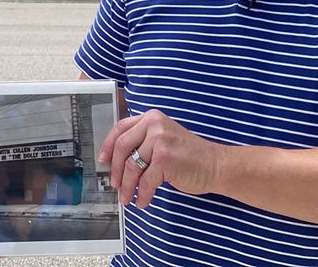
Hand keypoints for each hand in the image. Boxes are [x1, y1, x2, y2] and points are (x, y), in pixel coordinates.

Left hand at [99, 109, 222, 207]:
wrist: (215, 164)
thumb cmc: (189, 155)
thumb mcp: (164, 138)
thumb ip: (143, 141)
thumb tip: (116, 160)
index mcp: (151, 118)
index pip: (121, 128)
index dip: (108, 145)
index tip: (102, 160)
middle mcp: (154, 125)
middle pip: (122, 147)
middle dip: (116, 170)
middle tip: (115, 185)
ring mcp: (160, 141)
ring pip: (132, 166)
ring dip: (127, 186)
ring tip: (127, 198)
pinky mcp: (165, 159)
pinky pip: (145, 181)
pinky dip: (142, 194)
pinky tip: (143, 201)